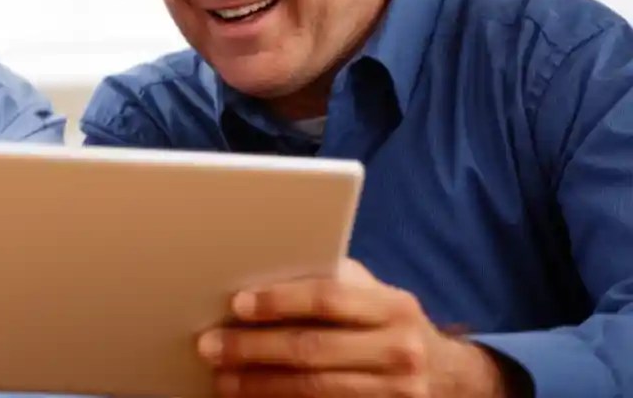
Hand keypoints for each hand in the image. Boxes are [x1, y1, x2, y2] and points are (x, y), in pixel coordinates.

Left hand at [196, 260, 510, 396]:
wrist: (446, 376)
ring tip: (221, 378)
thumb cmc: (386, 323)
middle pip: (313, 349)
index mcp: (394, 307)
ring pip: (314, 390)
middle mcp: (400, 351)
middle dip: (254, 348)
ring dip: (260, 385)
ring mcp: (396, 393)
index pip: (328, 298)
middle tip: (210, 345)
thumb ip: (332, 282)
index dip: (279, 301)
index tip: (237, 304)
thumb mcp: (373, 295)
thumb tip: (260, 270)